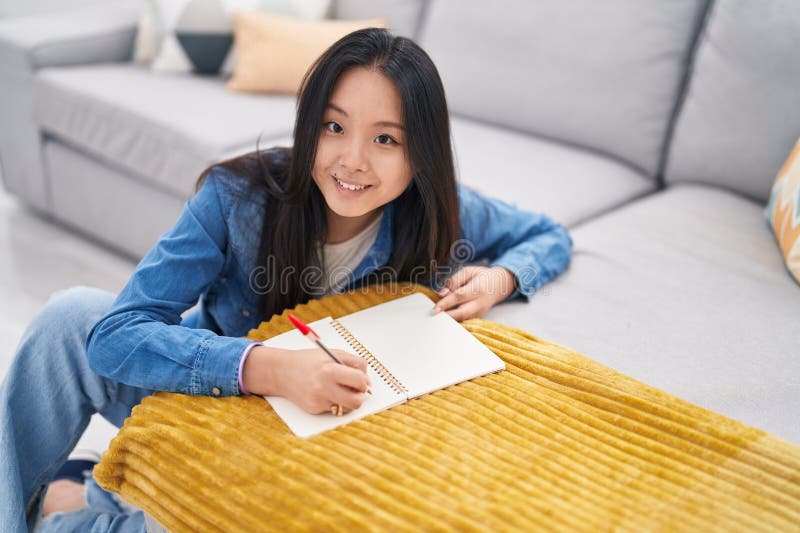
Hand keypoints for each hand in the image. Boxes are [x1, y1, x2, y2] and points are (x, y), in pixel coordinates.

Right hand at [243, 346, 370, 414]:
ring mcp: (318, 400)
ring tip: (340, 390)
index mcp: (330, 369)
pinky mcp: (314, 409)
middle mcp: (324, 387)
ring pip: (347, 408)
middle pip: (357, 401)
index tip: (361, 380)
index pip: (360, 380)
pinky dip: (335, 402)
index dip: (364, 381)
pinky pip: (334, 410)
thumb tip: (368, 380)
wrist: (282, 371)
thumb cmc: (308, 361)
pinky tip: (326, 393)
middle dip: (360, 396)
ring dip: (349, 401)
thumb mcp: (332, 354)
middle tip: (355, 389)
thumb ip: (353, 363)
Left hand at [433, 266, 516, 321]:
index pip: (459, 296)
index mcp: (478, 288)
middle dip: (447, 316)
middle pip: (463, 313)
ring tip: (437, 319)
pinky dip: (455, 321)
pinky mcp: (478, 317)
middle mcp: (480, 302)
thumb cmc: (481, 277)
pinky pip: (465, 321)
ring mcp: (480, 312)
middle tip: (434, 317)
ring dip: (449, 320)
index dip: (446, 303)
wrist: (499, 285)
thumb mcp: (468, 271)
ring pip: (463, 319)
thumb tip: (442, 293)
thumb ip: (454, 281)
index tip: (435, 308)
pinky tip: (445, 320)